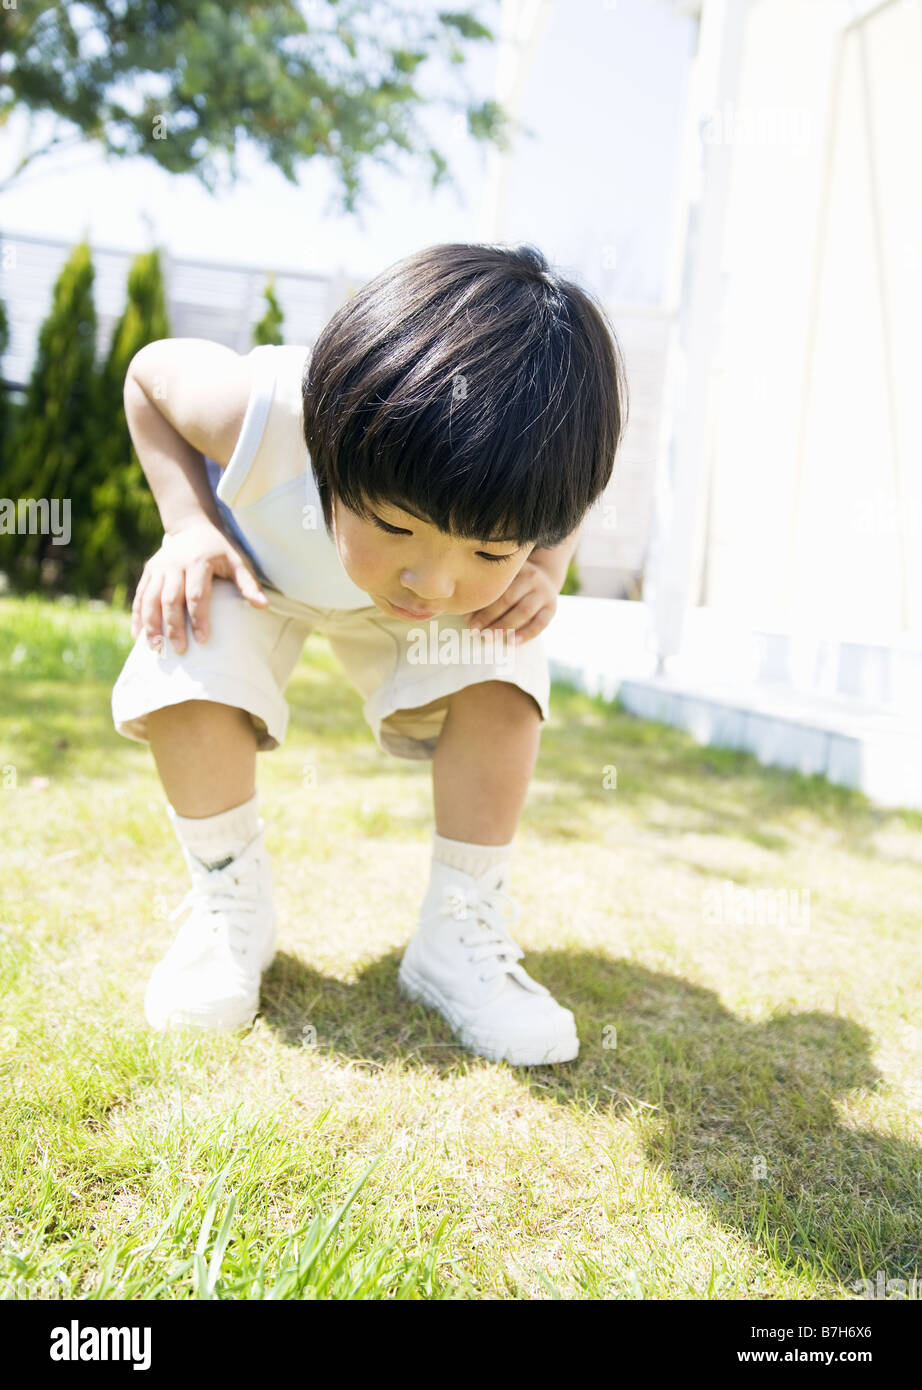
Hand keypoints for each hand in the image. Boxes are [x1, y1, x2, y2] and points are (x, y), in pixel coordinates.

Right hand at [130, 518, 268, 653]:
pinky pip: (139, 595)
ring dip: (151, 624)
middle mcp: (174, 564)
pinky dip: (137, 615)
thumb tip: (263, 606)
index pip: (196, 594)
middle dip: (173, 626)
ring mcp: (159, 567)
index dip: (199, 618)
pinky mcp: (148, 570)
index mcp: (198, 562)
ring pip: (150, 598)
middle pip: (170, 599)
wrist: (193, 527)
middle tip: (180, 650)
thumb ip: (248, 583)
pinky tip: (137, 634)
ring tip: (155, 648)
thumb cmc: (220, 550)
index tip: (202, 640)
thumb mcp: (238, 561)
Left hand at [464, 559, 557, 644]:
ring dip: (504, 627)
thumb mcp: (502, 577)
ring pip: (523, 611)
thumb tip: (463, 613)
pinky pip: (540, 623)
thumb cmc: (512, 581)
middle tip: (476, 631)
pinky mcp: (552, 608)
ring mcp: (544, 593)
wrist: (544, 577)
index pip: (496, 587)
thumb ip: (485, 590)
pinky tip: (511, 642)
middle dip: (489, 617)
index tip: (467, 618)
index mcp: (515, 568)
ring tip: (489, 638)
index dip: (481, 604)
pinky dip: (526, 634)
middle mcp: (531, 578)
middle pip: (508, 599)